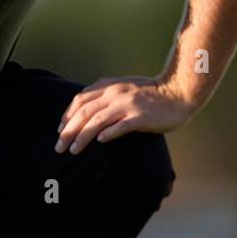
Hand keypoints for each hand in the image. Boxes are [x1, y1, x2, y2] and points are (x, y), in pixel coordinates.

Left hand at [55, 76, 193, 153]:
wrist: (178, 93)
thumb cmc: (150, 94)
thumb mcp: (124, 88)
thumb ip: (106, 94)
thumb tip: (86, 108)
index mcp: (109, 86)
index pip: (80, 100)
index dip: (67, 116)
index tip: (60, 130)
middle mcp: (115, 94)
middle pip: (84, 112)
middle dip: (68, 131)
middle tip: (59, 148)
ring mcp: (128, 104)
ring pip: (97, 120)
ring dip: (82, 136)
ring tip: (73, 151)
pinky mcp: (140, 117)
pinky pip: (121, 126)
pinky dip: (108, 133)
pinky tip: (99, 142)